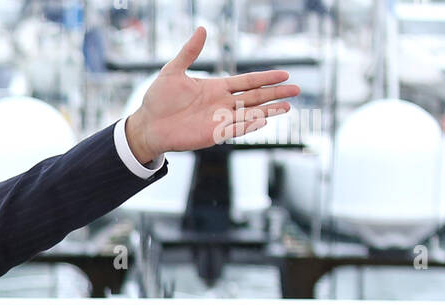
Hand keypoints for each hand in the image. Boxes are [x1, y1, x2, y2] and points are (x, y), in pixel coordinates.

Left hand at [124, 26, 298, 159]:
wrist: (147, 124)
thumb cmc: (158, 99)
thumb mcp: (174, 70)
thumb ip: (190, 52)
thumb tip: (202, 29)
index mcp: (216, 87)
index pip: (248, 81)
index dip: (266, 77)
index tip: (285, 74)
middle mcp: (221, 104)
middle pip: (255, 98)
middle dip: (276, 94)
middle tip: (297, 91)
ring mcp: (218, 120)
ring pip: (250, 115)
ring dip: (269, 111)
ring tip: (288, 108)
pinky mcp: (211, 135)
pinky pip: (234, 130)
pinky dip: (249, 126)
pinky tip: (263, 121)